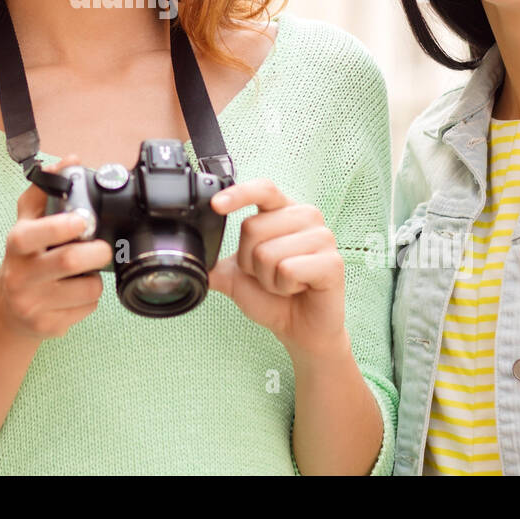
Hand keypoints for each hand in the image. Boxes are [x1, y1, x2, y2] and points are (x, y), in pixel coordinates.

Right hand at [0, 155, 112, 340]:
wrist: (7, 311)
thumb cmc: (24, 259)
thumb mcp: (27, 223)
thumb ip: (46, 189)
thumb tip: (71, 161)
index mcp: (17, 244)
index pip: (39, 232)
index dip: (65, 225)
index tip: (84, 221)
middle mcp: (20, 275)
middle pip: (70, 261)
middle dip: (97, 252)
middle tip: (102, 248)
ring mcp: (33, 304)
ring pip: (86, 288)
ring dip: (95, 279)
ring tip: (85, 273)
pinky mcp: (48, 326)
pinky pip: (87, 308)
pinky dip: (90, 299)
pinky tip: (75, 294)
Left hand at [208, 179, 348, 359]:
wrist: (300, 329)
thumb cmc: (274, 296)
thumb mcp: (236, 276)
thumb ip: (215, 261)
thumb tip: (187, 255)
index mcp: (284, 211)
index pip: (262, 188)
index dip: (239, 194)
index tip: (216, 205)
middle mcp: (306, 216)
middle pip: (253, 227)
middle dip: (250, 262)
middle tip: (269, 274)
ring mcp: (323, 237)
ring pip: (268, 252)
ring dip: (267, 279)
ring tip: (284, 284)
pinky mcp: (332, 262)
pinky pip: (288, 270)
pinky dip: (283, 287)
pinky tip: (297, 289)